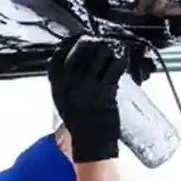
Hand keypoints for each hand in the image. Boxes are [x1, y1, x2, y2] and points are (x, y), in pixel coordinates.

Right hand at [47, 37, 126, 162]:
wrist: (90, 142)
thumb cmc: (79, 121)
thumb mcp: (63, 98)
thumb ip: (67, 80)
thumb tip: (79, 61)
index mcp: (57, 83)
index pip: (61, 54)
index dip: (72, 42)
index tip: (80, 38)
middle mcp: (70, 82)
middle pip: (82, 48)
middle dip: (94, 41)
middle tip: (102, 42)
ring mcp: (88, 85)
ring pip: (100, 54)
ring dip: (109, 48)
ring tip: (114, 48)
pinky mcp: (106, 91)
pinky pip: (114, 67)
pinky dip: (121, 59)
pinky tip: (123, 56)